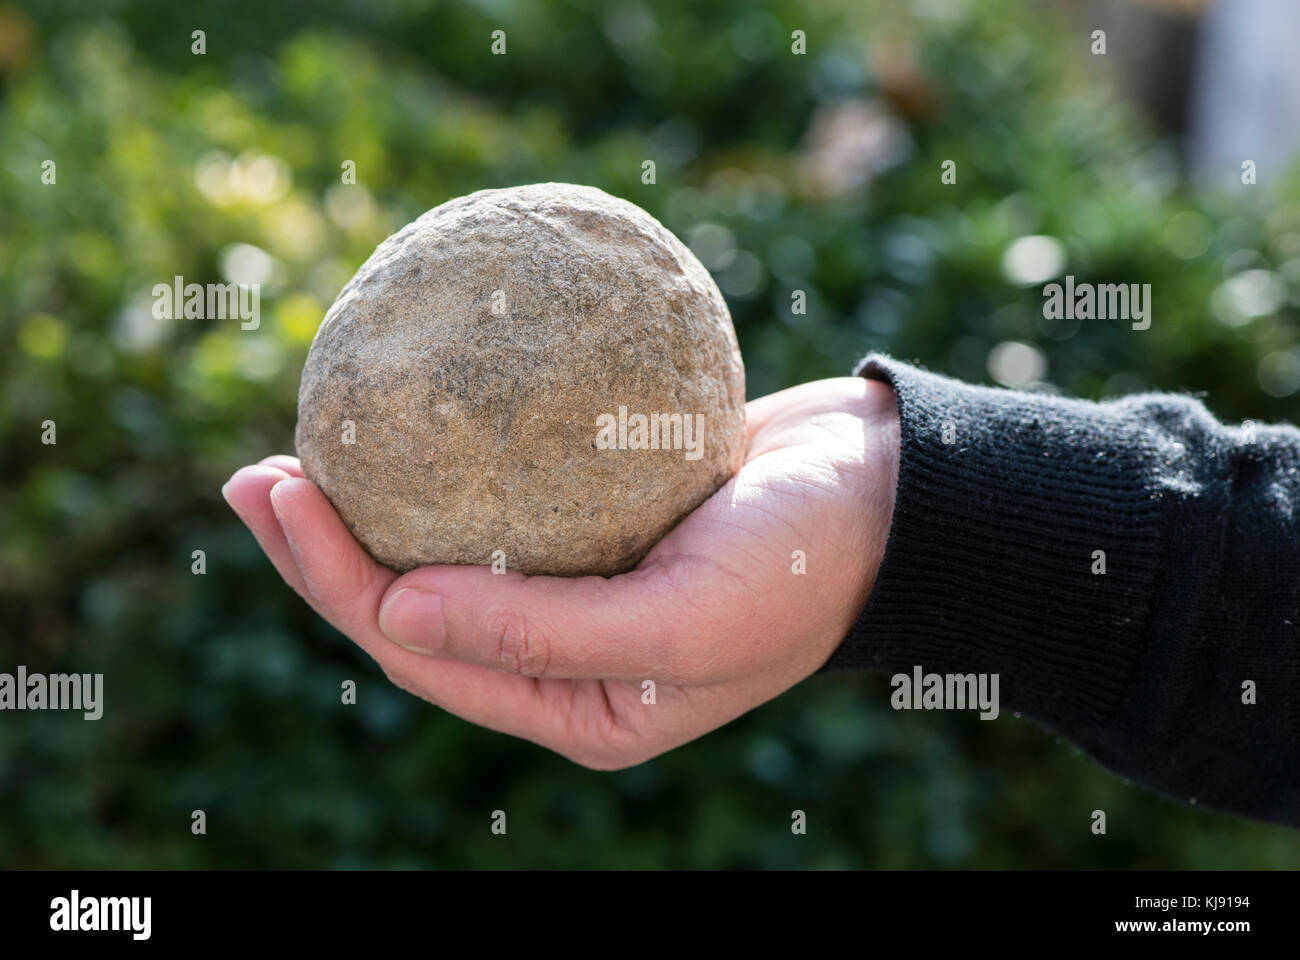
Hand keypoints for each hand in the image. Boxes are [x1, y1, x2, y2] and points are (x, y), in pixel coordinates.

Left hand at [223, 376, 899, 767]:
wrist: (895, 496)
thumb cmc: (805, 568)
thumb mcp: (681, 624)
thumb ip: (542, 633)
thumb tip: (394, 609)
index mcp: (581, 706)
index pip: (426, 652)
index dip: (337, 583)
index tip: (280, 492)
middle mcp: (571, 654)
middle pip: (420, 604)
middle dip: (329, 551)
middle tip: (257, 474)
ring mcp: (585, 582)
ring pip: (454, 548)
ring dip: (378, 505)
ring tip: (301, 445)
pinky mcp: (604, 515)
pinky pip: (508, 490)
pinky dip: (451, 460)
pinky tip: (409, 413)